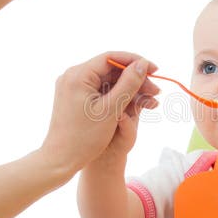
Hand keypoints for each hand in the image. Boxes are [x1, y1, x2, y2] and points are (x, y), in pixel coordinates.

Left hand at [39, 52, 158, 176]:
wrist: (60, 160)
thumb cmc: (84, 137)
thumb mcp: (111, 109)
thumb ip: (128, 84)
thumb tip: (142, 64)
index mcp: (78, 75)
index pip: (111, 58)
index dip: (135, 62)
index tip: (155, 70)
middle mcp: (73, 76)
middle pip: (111, 70)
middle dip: (135, 79)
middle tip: (156, 90)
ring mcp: (73, 87)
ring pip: (108, 81)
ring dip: (129, 89)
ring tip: (151, 101)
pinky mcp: (75, 98)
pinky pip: (101, 90)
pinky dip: (118, 96)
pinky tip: (136, 104)